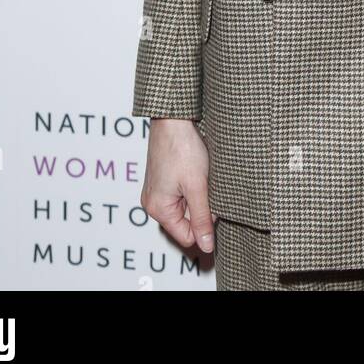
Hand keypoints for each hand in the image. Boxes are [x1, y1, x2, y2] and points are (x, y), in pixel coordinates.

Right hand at [139, 118, 217, 254]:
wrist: (173, 118)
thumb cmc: (182, 148)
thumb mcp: (198, 187)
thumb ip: (203, 218)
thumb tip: (206, 246)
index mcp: (158, 209)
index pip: (188, 236)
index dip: (205, 221)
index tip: (211, 200)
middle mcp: (152, 203)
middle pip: (186, 222)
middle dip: (200, 206)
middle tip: (205, 184)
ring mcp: (155, 191)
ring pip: (185, 207)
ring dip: (197, 194)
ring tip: (199, 174)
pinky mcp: (161, 180)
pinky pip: (180, 194)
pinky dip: (191, 185)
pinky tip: (194, 169)